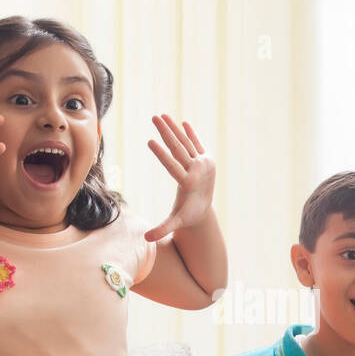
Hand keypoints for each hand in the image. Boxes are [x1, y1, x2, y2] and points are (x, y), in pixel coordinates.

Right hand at [144, 115, 215, 240]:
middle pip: (179, 149)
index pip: (172, 166)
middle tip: (154, 117)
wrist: (206, 211)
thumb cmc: (187, 216)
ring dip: (175, 129)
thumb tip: (146, 240)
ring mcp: (204, 164)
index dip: (161, 154)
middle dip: (166, 133)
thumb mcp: (176, 223)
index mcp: (188, 183)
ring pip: (187, 143)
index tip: (149, 142)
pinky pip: (197, 144)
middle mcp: (197, 170)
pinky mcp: (208, 160)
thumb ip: (163, 229)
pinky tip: (183, 123)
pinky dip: (191, 134)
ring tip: (162, 116)